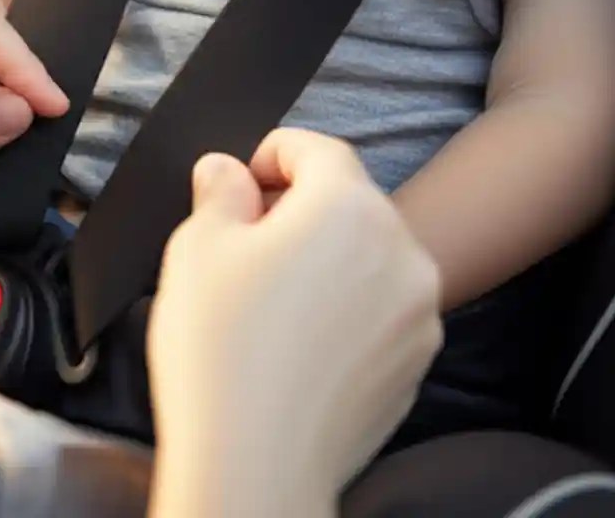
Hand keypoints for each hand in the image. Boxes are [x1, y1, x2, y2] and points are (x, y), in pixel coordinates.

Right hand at [148, 129, 441, 510]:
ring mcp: (418, 311)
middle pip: (349, 204)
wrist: (255, 464)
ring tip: (269, 301)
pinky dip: (346, 310)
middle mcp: (401, 251)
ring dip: (327, 260)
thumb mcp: (197, 251)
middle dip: (298, 210)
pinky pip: (380, 312)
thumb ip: (219, 193)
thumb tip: (227, 171)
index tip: (242, 179)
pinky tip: (296, 343)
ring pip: (369, 259)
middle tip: (243, 243)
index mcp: (348, 209)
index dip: (272, 153)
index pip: (318, 149)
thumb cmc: (221, 355)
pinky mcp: (416, 361)